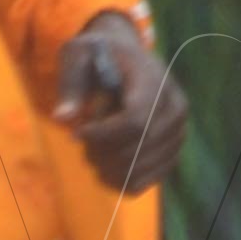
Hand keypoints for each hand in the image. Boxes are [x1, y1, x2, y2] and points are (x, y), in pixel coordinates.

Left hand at [56, 11, 186, 194]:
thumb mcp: (78, 55)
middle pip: (136, 150)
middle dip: (100, 153)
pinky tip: (103, 162)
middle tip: (81, 140)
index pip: (136, 121)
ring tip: (93, 149)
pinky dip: (115, 180)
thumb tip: (63, 118)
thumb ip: (71, 82)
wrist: (126, 61)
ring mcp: (177, 135)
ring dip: (105, 168)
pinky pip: (141, 184)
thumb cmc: (98, 56)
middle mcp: (175, 109)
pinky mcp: (171, 155)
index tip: (77, 133)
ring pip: (137, 172)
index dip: (102, 134)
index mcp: (155, 81)